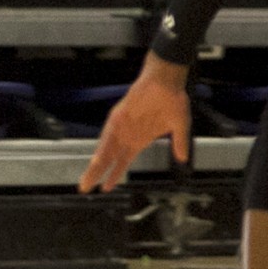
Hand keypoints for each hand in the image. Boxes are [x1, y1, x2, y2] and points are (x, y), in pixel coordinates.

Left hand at [78, 54, 191, 192]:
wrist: (167, 80)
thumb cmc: (173, 99)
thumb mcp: (180, 126)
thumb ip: (180, 143)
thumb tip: (183, 158)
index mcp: (140, 139)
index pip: (123, 161)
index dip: (115, 174)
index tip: (107, 187)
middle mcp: (127, 134)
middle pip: (109, 158)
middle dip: (97, 174)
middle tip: (85, 189)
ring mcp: (122, 126)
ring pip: (105, 149)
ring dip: (96, 165)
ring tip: (88, 180)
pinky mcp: (119, 116)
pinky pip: (109, 134)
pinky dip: (103, 147)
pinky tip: (98, 159)